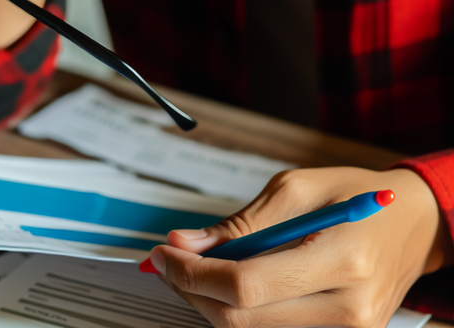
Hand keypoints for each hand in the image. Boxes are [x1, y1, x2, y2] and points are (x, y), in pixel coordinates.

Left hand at [149, 167, 453, 327]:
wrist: (410, 223)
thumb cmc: (356, 198)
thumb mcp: (294, 190)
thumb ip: (238, 225)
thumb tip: (185, 245)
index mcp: (343, 259)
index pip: (246, 285)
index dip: (192, 273)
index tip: (164, 255)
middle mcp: (350, 308)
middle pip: (241, 319)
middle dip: (192, 290)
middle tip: (170, 262)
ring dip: (210, 303)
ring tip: (197, 270)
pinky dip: (239, 313)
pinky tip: (227, 287)